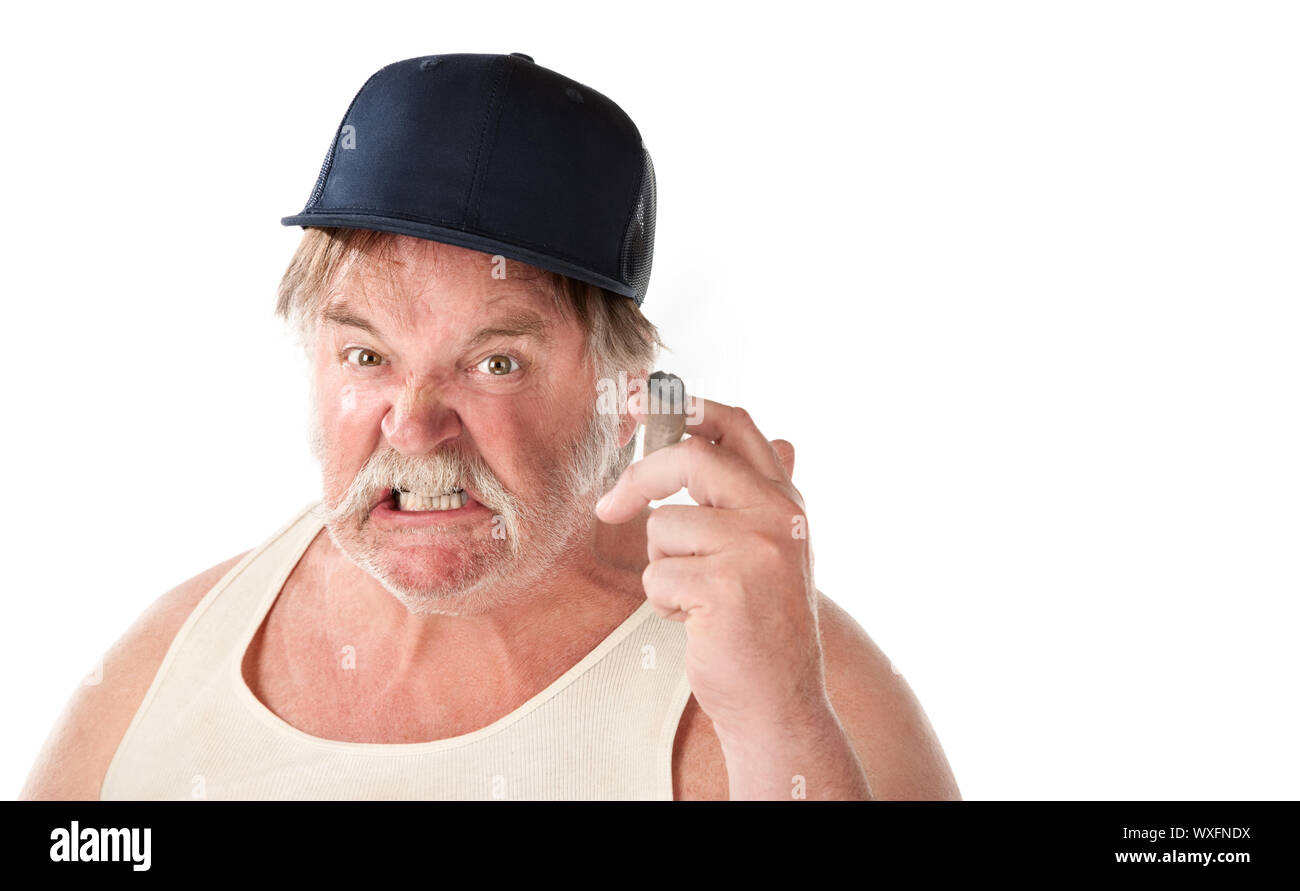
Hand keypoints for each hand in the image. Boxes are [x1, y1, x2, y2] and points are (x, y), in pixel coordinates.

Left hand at [595, 393, 828, 740]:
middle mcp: (779, 514)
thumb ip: (760, 497)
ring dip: (664, 569)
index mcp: (786, 499)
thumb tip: (780, 437)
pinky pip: (658, 575)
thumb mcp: (773, 550)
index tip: (635, 397)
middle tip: (609, 506)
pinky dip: (664, 604)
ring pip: (663, 526)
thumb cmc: (763, 626)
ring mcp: (756, 547)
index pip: (735, 424)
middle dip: (638, 479)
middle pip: (688, 457)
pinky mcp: (727, 584)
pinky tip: (697, 623)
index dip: (682, 403)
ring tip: (698, 601)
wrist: (780, 701)